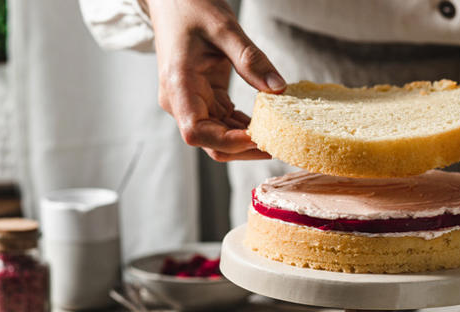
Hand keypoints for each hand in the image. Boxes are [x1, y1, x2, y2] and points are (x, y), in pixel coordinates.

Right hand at [143, 0, 285, 161]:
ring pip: (220, 138)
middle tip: (280, 144)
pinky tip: (269, 124)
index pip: (196, 132)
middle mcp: (181, 101)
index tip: (257, 137)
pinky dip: (246, 127)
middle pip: (211, 143)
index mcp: (178, 85)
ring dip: (248, 141)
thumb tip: (279, 88)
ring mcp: (192, 102)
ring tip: (280, 137)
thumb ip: (250, 59)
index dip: (227, 141)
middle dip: (245, 149)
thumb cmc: (189, 6)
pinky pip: (226, 123)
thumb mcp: (223, 27)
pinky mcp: (205, 99)